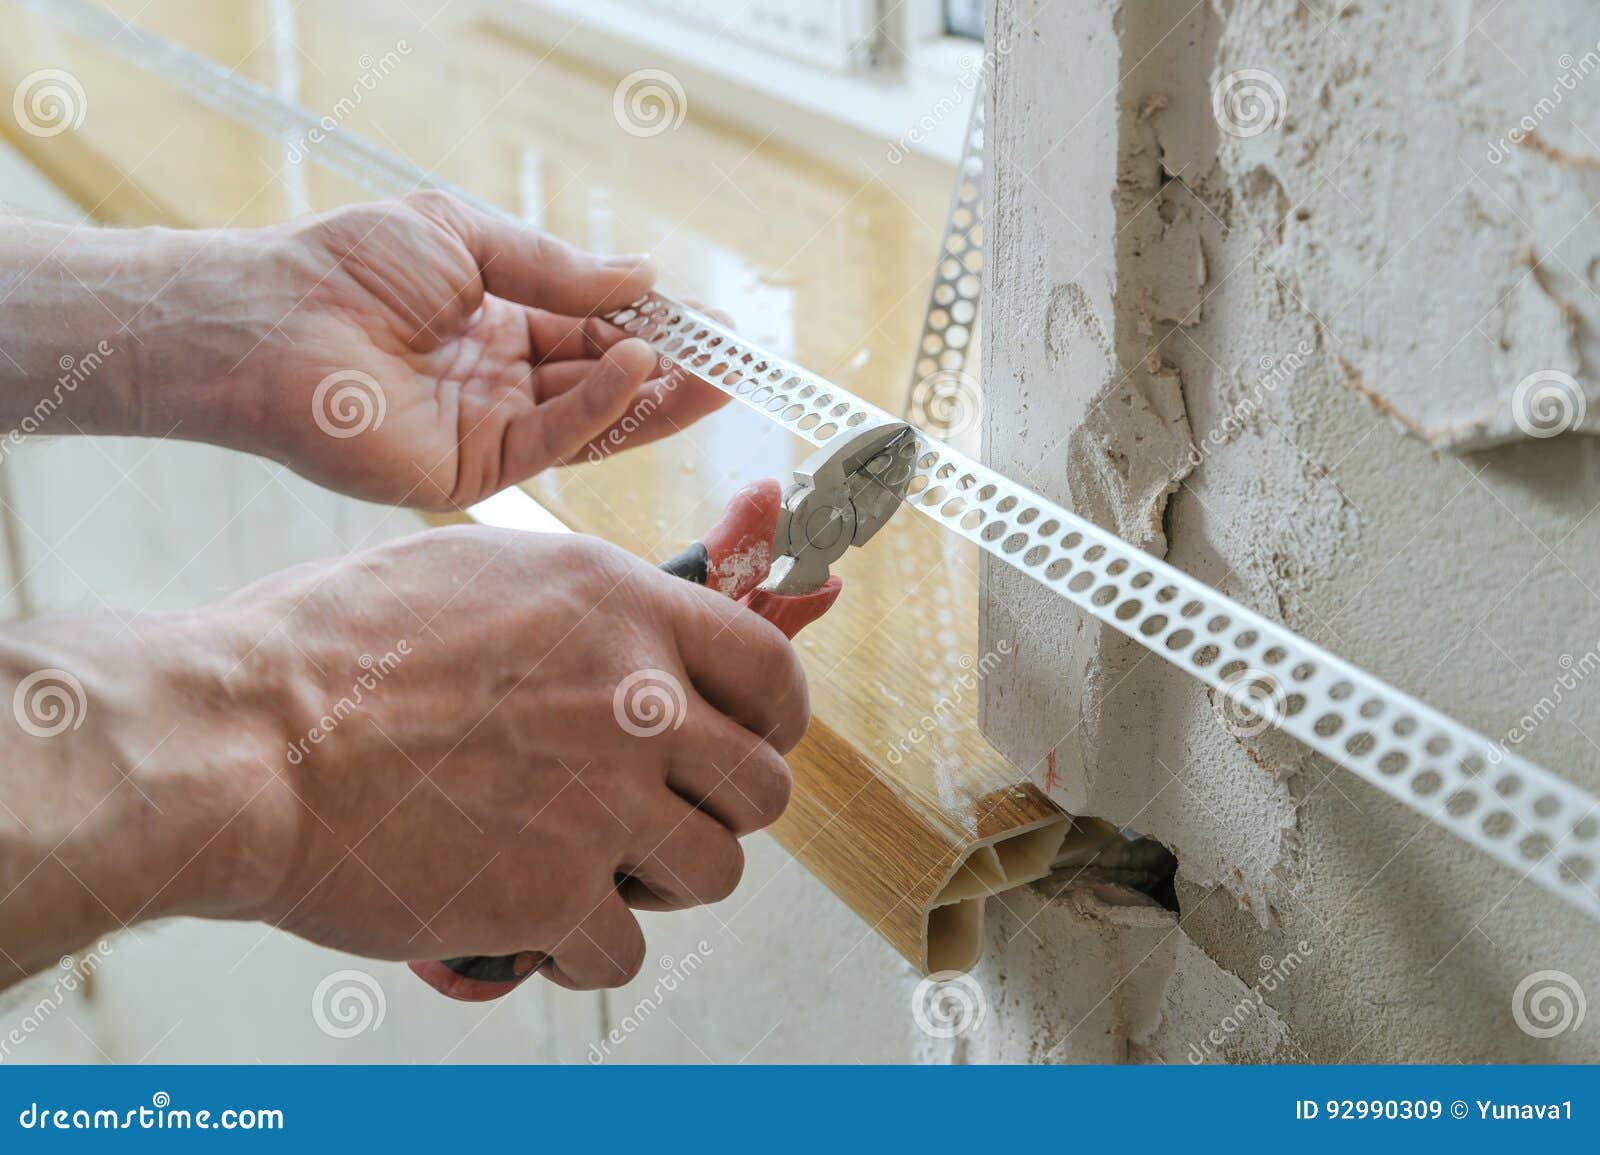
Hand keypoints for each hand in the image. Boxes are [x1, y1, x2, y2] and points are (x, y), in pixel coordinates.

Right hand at [220, 526, 806, 988]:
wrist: (242, 741)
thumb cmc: (326, 653)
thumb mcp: (476, 576)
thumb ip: (577, 613)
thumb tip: (627, 641)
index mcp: (621, 608)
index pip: (772, 671)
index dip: (775, 719)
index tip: (752, 742)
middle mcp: (636, 700)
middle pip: (763, 788)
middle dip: (721, 812)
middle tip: (662, 818)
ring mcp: (604, 801)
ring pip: (714, 873)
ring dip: (660, 883)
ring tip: (593, 871)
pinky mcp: (556, 895)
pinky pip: (624, 950)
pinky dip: (583, 946)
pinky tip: (533, 919)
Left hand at [232, 192, 728, 507]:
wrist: (273, 321)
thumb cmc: (348, 266)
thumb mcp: (466, 238)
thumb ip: (556, 269)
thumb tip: (641, 277)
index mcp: (495, 323)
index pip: (592, 330)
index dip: (651, 324)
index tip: (709, 321)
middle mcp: (500, 380)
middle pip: (604, 379)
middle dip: (669, 367)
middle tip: (733, 359)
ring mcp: (491, 427)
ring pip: (592, 417)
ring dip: (653, 394)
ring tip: (713, 372)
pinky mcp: (476, 467)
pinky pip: (555, 437)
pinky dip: (600, 405)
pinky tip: (637, 366)